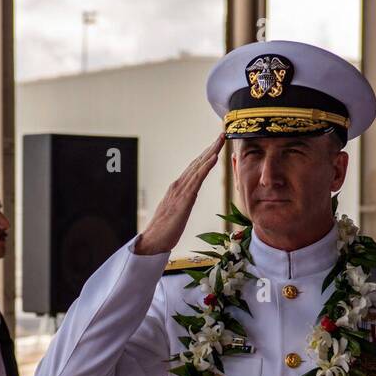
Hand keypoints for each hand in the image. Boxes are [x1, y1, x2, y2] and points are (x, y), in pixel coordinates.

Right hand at [133, 132, 225, 255]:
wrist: (153, 241)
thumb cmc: (164, 231)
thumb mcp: (176, 213)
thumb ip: (181, 203)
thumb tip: (186, 200)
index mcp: (177, 188)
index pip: (194, 168)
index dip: (205, 156)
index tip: (215, 146)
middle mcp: (178, 185)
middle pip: (197, 162)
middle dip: (210, 148)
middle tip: (221, 135)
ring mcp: (181, 190)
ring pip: (199, 166)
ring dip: (211, 151)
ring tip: (221, 140)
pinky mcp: (185, 198)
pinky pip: (198, 179)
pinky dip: (206, 166)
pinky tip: (214, 157)